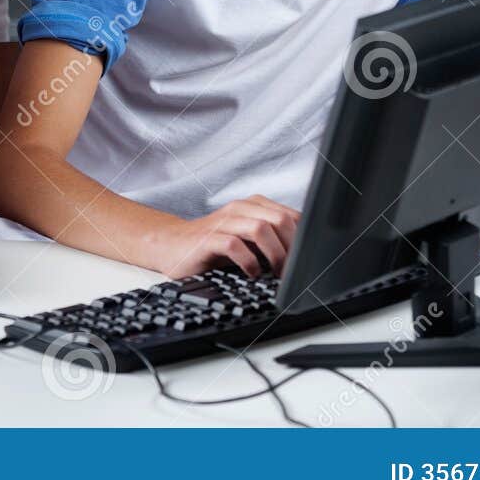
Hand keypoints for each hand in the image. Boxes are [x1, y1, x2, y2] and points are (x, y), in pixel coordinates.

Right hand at [146, 195, 300, 278]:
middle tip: (293, 271)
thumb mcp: (248, 240)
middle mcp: (239, 209)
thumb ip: (272, 240)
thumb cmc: (214, 246)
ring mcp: (222, 222)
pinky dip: (249, 262)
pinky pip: (234, 245)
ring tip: (275, 273)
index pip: (291, 216)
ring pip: (260, 228)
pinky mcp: (207, 239)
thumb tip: (306, 256)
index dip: (305, 239)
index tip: (307, 261)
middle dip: (293, 248)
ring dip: (275, 255)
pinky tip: (251, 273)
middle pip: (280, 220)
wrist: (172, 246)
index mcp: (253, 206)